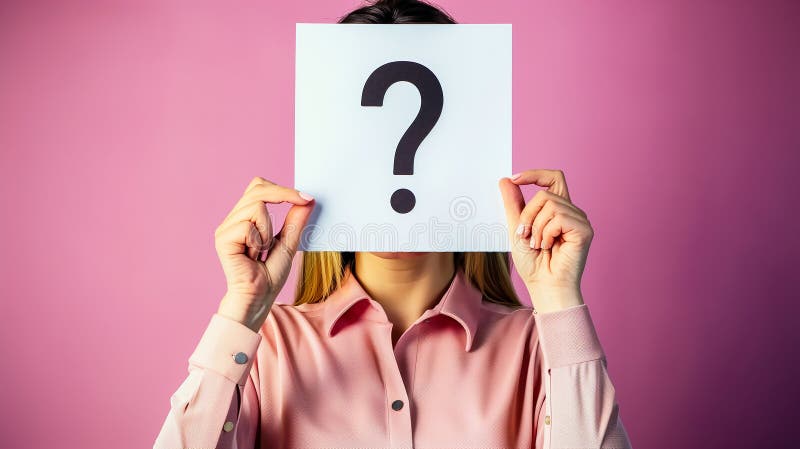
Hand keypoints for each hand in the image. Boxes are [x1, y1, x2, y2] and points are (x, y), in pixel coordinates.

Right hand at [214, 176, 314, 330]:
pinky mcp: (223, 239)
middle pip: (257, 189)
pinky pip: (248, 226)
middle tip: (304, 202)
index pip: (259, 188)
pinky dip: (259, 241)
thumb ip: (295, 221)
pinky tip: (253, 256)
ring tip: (263, 250)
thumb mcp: (289, 243)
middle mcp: (233, 220)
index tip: (307, 198)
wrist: (258, 298)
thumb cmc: (270, 276)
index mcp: (246, 218)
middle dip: (283, 194)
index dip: (281, 188)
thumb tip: (308, 200)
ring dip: (269, 229)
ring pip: (256, 206)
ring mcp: (226, 228)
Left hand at [499, 169, 593, 312]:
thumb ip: (513, 204)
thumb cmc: (533, 263)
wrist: (543, 285)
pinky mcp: (584, 230)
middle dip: (528, 214)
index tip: (515, 178)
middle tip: (525, 236)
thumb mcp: (516, 228)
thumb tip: (505, 180)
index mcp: (557, 210)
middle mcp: (571, 212)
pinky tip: (549, 246)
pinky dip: (546, 233)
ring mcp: (579, 220)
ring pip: (550, 205)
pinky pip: (559, 218)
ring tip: (539, 245)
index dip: (535, 174)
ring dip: (536, 228)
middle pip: (545, 192)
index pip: (552, 179)